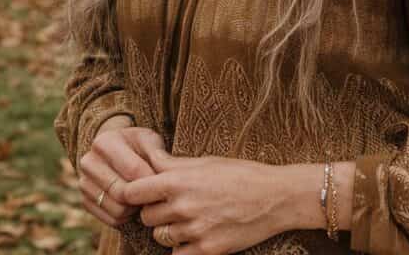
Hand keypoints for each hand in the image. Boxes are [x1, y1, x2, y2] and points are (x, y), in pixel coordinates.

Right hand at [78, 117, 165, 229]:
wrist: (114, 149)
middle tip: (156, 193)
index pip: (132, 170)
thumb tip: (160, 173)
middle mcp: (88, 163)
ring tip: (145, 197)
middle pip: (122, 192)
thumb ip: (155, 153)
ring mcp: (83, 183)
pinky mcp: (85, 202)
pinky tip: (134, 204)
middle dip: (142, 196)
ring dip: (136, 208)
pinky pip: (112, 220)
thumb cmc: (136, 144)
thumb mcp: (148, 139)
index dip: (151, 180)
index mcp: (103, 142)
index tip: (163, 182)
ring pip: (117, 210)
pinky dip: (127, 217)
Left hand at [123, 149, 284, 254]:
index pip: (134, 191)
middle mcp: (183, 206)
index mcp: (179, 180)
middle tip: (171, 206)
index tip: (138, 194)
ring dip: (168, 230)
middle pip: (146, 216)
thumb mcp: (206, 162)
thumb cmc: (241, 173)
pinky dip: (182, 249)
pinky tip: (195, 237)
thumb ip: (175, 166)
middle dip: (155, 211)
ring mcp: (194, 231)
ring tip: (188, 220)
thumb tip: (149, 162)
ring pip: (161, 237)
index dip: (133, 193)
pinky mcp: (207, 251)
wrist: (274, 197)